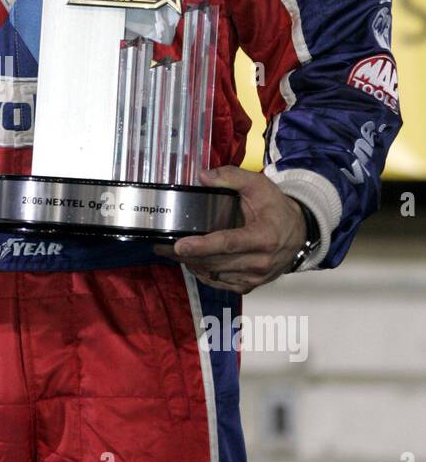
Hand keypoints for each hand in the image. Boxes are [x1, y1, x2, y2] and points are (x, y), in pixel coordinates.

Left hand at [152, 166, 306, 293]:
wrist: (299, 232)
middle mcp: (261, 262)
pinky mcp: (251, 285)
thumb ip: (231, 177)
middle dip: (187, 255)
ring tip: (170, 253)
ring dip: (191, 264)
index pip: (228, 243)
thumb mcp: (259, 185)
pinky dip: (203, 274)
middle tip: (162, 246)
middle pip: (216, 261)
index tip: (179, 245)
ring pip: (215, 274)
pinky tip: (191, 262)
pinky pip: (221, 283)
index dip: (202, 245)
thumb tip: (202, 176)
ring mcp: (256, 277)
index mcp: (264, 237)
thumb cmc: (277, 208)